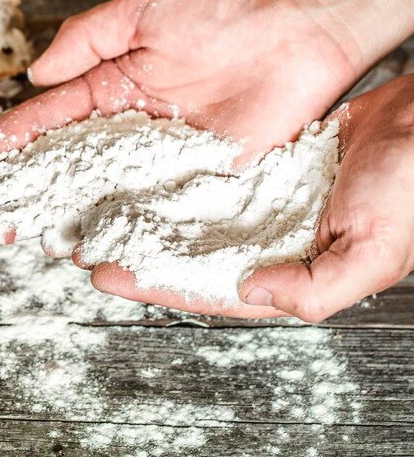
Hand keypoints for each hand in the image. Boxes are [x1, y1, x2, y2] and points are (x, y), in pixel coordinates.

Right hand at [0, 0, 361, 252]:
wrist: (302, 28)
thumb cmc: (225, 9)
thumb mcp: (141, 11)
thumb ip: (86, 39)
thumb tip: (35, 74)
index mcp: (107, 87)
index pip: (44, 121)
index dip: (2, 143)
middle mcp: (127, 128)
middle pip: (60, 166)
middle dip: (16, 188)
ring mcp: (160, 158)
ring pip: (97, 194)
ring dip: (55, 215)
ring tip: (17, 235)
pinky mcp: (199, 179)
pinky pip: (152, 209)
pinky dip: (118, 229)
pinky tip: (86, 245)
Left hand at [83, 75, 413, 319]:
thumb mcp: (374, 251)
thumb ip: (315, 288)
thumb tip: (249, 291)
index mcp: (288, 272)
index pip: (205, 288)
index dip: (152, 285)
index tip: (104, 273)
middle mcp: (267, 242)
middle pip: (184, 253)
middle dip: (134, 249)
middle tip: (82, 239)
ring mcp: (262, 203)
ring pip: (188, 214)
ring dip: (145, 212)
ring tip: (99, 206)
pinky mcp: (261, 166)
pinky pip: (205, 176)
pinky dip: (172, 177)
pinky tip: (139, 170)